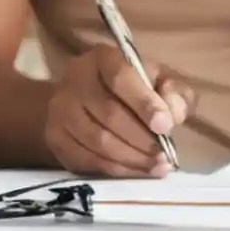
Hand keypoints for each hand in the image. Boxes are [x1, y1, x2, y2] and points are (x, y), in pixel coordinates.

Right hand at [44, 45, 195, 177]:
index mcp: (104, 58)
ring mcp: (60, 109)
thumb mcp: (162, 81)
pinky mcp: (55, 136)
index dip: (144, 104)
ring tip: (156, 167)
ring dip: (130, 158)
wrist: (89, 101)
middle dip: (141, 139)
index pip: (120, 78)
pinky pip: (85, 159)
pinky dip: (115, 169)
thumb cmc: (135, 89)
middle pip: (108, 113)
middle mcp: (75, 79)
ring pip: (96, 140)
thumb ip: (175, 93)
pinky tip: (136, 172)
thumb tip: (173, 114)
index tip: (166, 127)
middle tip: (165, 157)